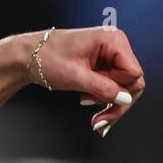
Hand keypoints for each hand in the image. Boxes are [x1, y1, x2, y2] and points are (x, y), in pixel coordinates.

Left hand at [19, 27, 146, 136]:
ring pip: (123, 87)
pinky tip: (86, 101)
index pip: (133, 73)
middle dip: (115, 103)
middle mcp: (115, 45)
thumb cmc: (48, 58)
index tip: (95, 96)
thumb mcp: (76, 77)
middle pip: (131, 82)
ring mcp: (110, 55)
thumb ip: (103, 88)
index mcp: (113, 40)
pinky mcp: (103, 65)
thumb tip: (125, 99)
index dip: (118, 90)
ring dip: (107, 102)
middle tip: (99, 123)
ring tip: (88, 108)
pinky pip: (111, 85)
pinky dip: (101, 97)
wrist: (29, 56)